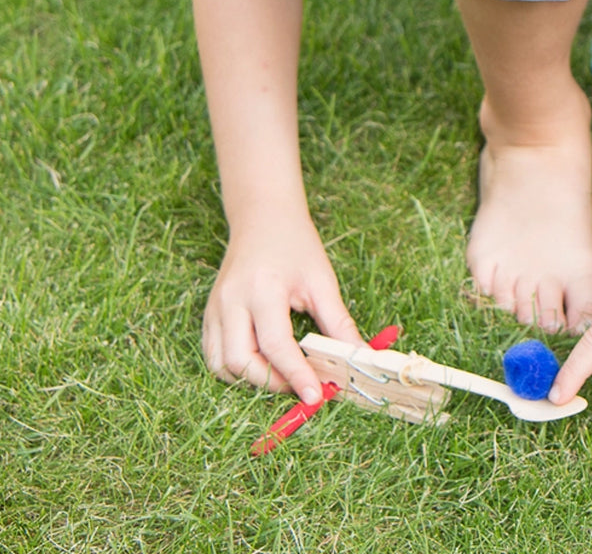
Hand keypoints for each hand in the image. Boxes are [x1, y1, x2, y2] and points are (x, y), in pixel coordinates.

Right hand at [202, 213, 362, 403]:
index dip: (297, 375)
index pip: (277, 345)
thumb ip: (338, 322)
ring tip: (283, 375)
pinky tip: (262, 364)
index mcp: (263, 289)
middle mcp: (231, 301)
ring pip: (222, 365)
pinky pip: (214, 355)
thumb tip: (360, 358)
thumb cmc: (296, 244)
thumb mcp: (322, 280)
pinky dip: (236, 369)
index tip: (317, 396)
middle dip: (271, 383)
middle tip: (302, 385)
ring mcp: (215, 308)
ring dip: (251, 380)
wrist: (264, 217)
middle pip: (241, 362)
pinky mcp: (209, 314)